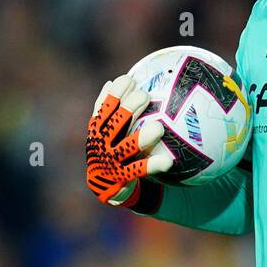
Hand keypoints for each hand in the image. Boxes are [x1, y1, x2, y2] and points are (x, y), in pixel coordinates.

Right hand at [85, 75, 175, 204]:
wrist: (103, 187)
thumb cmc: (111, 149)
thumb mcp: (107, 130)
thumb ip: (110, 110)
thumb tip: (113, 82)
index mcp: (98, 129)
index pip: (104, 107)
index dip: (115, 93)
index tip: (129, 80)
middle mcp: (102, 143)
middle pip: (115, 123)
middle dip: (128, 108)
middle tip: (145, 96)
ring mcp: (111, 160)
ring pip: (126, 147)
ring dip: (141, 138)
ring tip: (159, 128)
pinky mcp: (122, 177)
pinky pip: (139, 170)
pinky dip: (153, 165)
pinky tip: (168, 161)